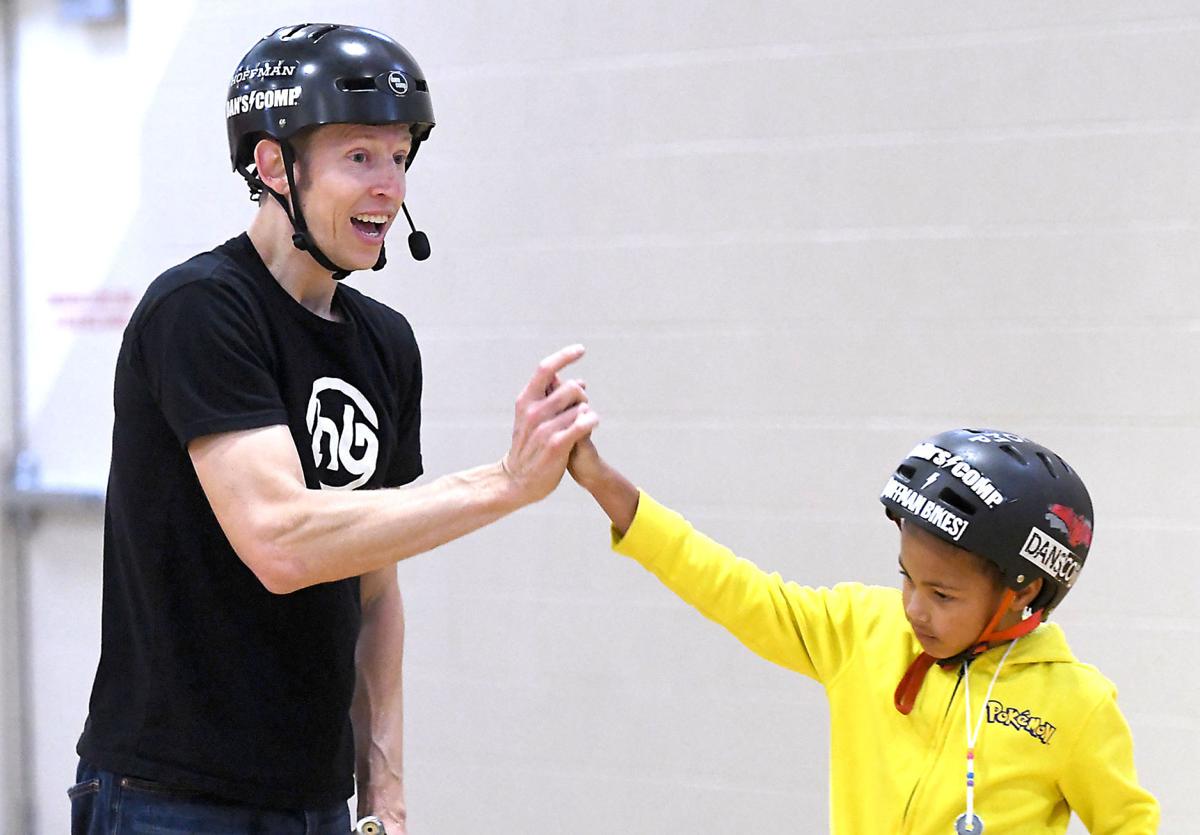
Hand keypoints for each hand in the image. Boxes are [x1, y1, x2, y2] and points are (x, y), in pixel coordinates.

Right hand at [502, 345, 599, 502]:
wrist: (516, 481)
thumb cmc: (528, 447)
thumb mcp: (530, 417)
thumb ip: (549, 398)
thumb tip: (579, 382)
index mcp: (525, 401)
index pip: (545, 369)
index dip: (564, 356)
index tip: (580, 349)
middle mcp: (533, 411)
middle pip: (571, 387)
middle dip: (582, 395)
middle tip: (581, 407)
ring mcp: (544, 428)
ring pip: (580, 407)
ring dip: (586, 413)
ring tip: (582, 425)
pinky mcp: (556, 445)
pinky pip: (582, 423)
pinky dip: (591, 420)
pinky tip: (592, 423)